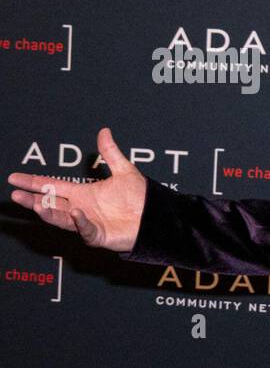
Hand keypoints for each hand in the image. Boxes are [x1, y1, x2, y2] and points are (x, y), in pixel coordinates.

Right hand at [7, 127, 146, 252]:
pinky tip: (76, 212)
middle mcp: (82, 208)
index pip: (52, 187)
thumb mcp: (124, 171)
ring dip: (49, 213)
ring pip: (62, 219)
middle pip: (51, 204)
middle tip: (16, 195)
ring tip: (36, 205)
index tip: (13, 178)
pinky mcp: (100, 236)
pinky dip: (81, 222)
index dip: (34, 182)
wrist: (158, 217)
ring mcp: (89, 223)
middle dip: (32, 200)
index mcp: (83, 193)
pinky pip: (87, 231)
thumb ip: (111, 153)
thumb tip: (104, 131)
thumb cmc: (141, 198)